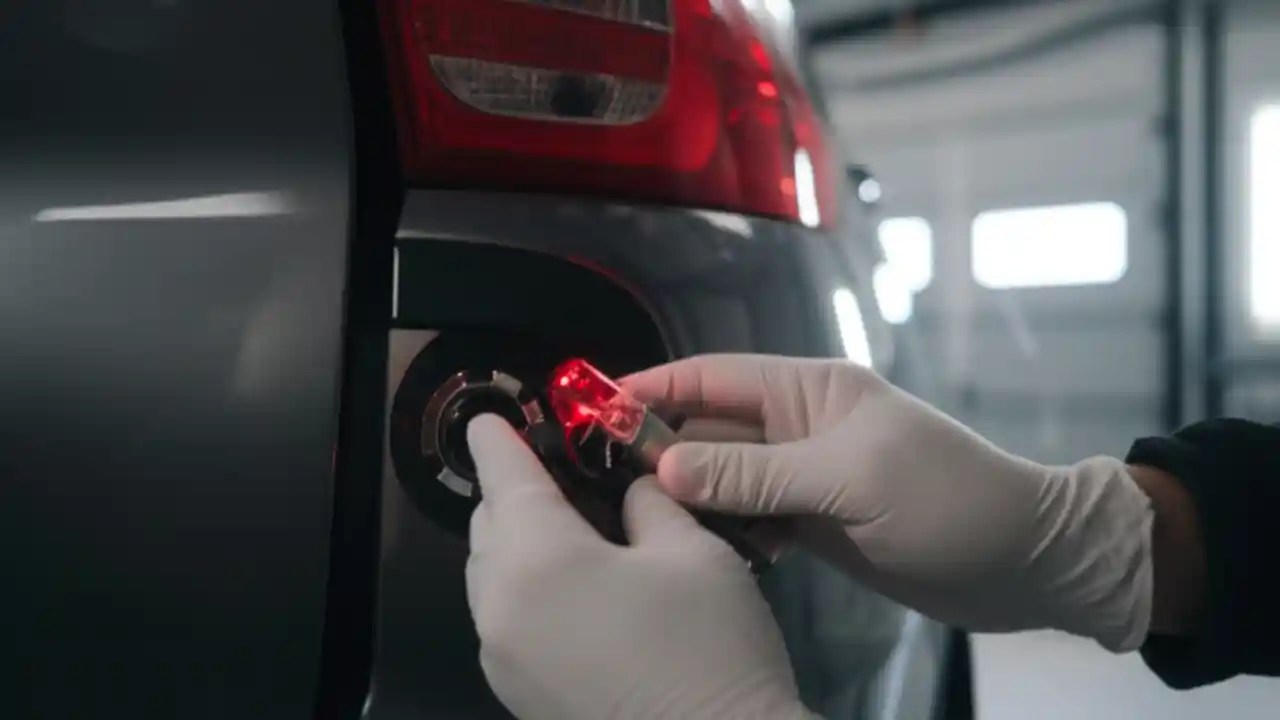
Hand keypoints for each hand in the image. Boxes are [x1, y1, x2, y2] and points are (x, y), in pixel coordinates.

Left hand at [464, 415, 816, 719]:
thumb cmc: (709, 648)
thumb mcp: (692, 552)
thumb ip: (648, 502)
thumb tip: (629, 489)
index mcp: (536, 559)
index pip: (502, 477)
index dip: (499, 439)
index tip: (495, 418)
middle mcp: (498, 608)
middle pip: (489, 527)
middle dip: (516, 494)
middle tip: (567, 478)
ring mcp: (501, 659)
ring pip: (491, 577)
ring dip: (519, 545)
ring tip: (577, 536)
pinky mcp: (517, 696)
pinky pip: (506, 620)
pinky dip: (526, 592)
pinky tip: (578, 594)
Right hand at [624, 354, 1154, 651]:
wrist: (1024, 562)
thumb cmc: (950, 501)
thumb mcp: (851, 481)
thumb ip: (756, 475)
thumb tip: (664, 470)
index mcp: (811, 390)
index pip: (713, 378)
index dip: (652, 389)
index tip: (591, 406)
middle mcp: (800, 427)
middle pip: (709, 432)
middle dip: (657, 450)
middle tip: (595, 479)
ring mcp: (806, 478)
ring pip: (724, 482)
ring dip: (686, 499)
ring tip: (634, 521)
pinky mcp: (815, 522)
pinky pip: (749, 520)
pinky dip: (723, 533)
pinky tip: (699, 551)